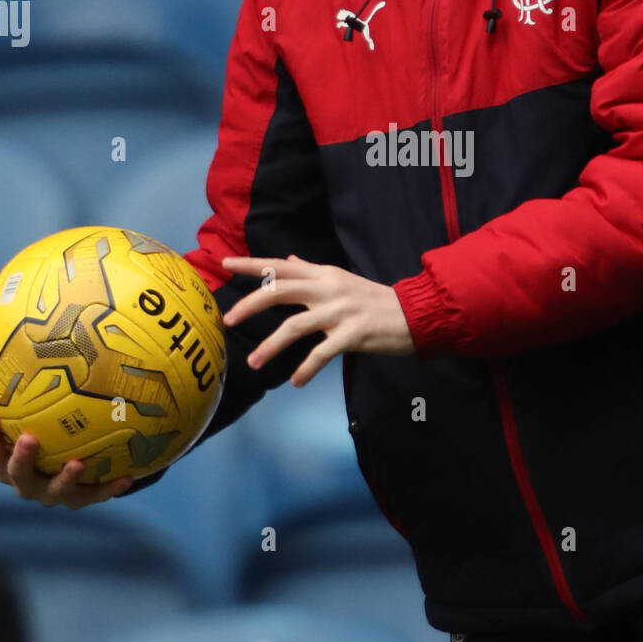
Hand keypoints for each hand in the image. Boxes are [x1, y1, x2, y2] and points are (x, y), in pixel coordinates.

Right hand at [0, 378, 132, 507]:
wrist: (66, 466)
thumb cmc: (34, 435)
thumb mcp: (13, 420)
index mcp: (6, 463)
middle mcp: (25, 482)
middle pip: (18, 476)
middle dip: (22, 460)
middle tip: (28, 438)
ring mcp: (51, 493)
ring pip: (55, 491)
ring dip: (65, 479)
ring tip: (77, 463)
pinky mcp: (77, 498)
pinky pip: (94, 494)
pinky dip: (108, 488)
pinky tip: (126, 476)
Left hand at [220, 253, 414, 386]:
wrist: (416, 313)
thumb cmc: (376, 299)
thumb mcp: (343, 280)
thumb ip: (313, 271)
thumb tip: (289, 260)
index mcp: (325, 274)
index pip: (282, 266)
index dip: (252, 264)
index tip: (226, 264)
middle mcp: (329, 289)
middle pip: (280, 291)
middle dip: (251, 305)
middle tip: (229, 320)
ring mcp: (340, 311)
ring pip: (295, 326)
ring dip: (270, 346)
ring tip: (253, 362)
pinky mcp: (353, 334)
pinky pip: (322, 354)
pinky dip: (306, 369)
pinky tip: (296, 382)